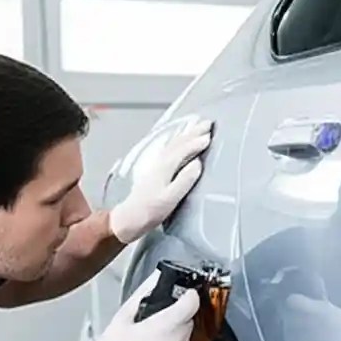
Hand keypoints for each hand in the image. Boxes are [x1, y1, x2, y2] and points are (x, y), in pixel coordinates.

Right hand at [65, 270, 198, 340]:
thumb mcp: (123, 317)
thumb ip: (144, 293)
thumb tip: (157, 277)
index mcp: (162, 328)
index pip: (191, 304)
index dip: (190, 295)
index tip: (186, 293)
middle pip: (189, 318)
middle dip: (178, 314)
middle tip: (158, 317)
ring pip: (187, 333)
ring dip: (176, 330)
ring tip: (152, 334)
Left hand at [109, 119, 213, 243]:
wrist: (130, 218)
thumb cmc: (151, 210)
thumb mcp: (170, 198)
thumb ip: (185, 180)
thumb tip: (198, 163)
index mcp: (165, 167)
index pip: (183, 149)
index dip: (197, 142)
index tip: (210, 136)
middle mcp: (160, 162)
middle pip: (179, 142)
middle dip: (193, 131)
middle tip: (208, 123)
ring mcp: (157, 165)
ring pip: (174, 143)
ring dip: (187, 133)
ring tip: (198, 125)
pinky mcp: (156, 170)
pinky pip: (171, 149)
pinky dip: (178, 141)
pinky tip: (180, 141)